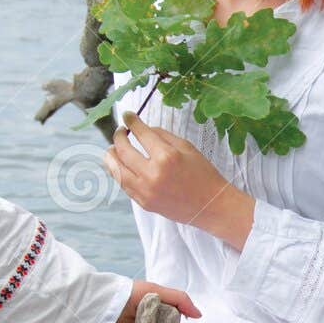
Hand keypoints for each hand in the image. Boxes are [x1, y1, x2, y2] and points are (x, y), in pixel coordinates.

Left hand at [104, 112, 253, 247]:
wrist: (212, 206)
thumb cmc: (203, 175)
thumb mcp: (187, 148)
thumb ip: (163, 136)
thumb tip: (142, 129)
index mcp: (167, 157)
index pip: (140, 133)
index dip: (131, 121)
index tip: (127, 115)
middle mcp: (152, 174)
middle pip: (122, 150)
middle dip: (118, 137)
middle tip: (120, 132)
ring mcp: (146, 191)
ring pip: (116, 169)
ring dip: (111, 155)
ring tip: (113, 148)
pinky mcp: (144, 203)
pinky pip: (123, 184)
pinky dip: (118, 172)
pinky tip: (120, 165)